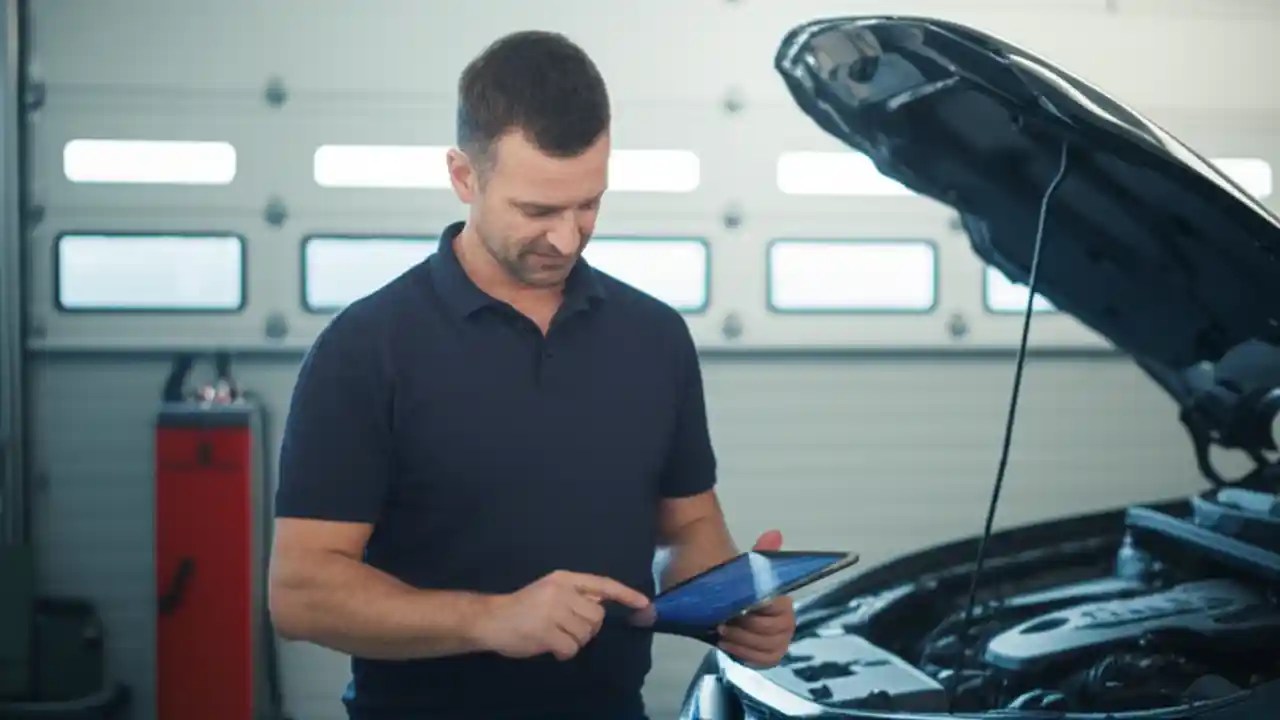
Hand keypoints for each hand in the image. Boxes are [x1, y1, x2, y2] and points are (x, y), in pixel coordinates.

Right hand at [474, 570, 649, 661]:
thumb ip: (575, 595)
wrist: (491, 618)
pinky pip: (571, 649)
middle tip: (565, 628)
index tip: (645, 604)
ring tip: (553, 635)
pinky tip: (549, 646)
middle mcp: (562, 592)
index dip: (625, 594)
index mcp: (564, 578)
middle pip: (596, 617)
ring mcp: (554, 611)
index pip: (602, 584)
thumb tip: (600, 608)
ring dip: (573, 641)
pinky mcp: (547, 632)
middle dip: (586, 628)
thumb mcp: (550, 590)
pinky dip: (563, 652)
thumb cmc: (522, 606)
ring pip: (585, 635)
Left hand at [717, 530, 796, 667]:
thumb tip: (774, 534)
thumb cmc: (725, 574)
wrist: (707, 586)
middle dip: (751, 631)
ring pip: (771, 649)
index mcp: (780, 598)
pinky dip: (747, 656)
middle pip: (777, 634)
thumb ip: (760, 554)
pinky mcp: (757, 650)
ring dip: (746, 644)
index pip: (782, 612)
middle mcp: (781, 619)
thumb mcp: (741, 564)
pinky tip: (727, 646)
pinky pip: (763, 660)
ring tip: (722, 633)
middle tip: (724, 623)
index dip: (762, 614)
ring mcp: (770, 637)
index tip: (740, 608)